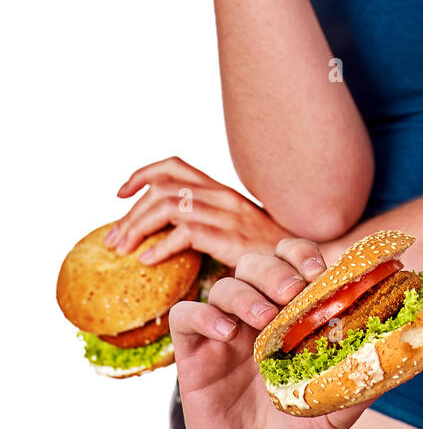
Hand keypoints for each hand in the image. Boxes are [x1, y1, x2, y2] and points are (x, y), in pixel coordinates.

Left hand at [105, 156, 293, 266]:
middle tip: (113, 239)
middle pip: (161, 187)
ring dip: (136, 227)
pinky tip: (149, 261)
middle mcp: (221, 195)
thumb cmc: (269, 252)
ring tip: (124, 251)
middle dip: (130, 213)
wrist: (303, 262)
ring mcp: (225, 214)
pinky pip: (184, 232)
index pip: (175, 165)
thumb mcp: (235, 229)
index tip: (120, 193)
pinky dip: (160, 246)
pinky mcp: (228, 236)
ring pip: (166, 206)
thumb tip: (166, 235)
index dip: (142, 174)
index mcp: (220, 190)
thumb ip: (207, 224)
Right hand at [169, 250, 373, 428]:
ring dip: (245, 292)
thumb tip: (406, 338)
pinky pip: (185, 317)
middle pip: (256, 263)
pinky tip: (226, 332)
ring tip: (265, 318)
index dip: (303, 255)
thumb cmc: (307, 428)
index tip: (321, 270)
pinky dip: (203, 314)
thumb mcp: (345, 396)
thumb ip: (370, 365)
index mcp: (292, 313)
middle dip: (276, 269)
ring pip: (224, 284)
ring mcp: (224, 333)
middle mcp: (257, 314)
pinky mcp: (195, 357)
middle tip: (294, 292)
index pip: (292, 261)